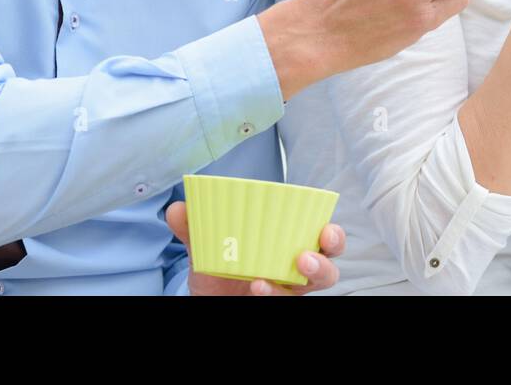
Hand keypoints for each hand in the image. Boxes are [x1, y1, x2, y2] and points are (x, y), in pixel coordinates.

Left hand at [164, 200, 345, 295]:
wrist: (206, 299)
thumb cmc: (216, 270)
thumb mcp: (204, 248)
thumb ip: (192, 229)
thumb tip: (178, 208)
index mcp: (288, 245)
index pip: (322, 238)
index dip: (332, 235)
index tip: (325, 227)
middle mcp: (294, 271)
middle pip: (327, 268)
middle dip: (326, 260)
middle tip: (305, 256)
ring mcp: (286, 291)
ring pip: (313, 288)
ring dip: (302, 281)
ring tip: (273, 276)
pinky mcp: (276, 303)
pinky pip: (283, 302)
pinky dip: (272, 295)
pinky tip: (255, 287)